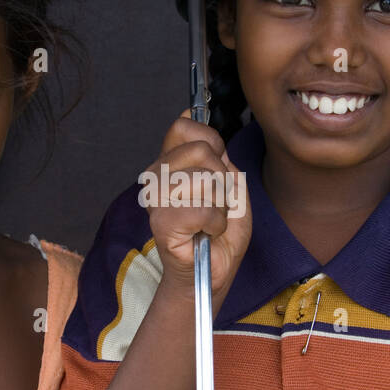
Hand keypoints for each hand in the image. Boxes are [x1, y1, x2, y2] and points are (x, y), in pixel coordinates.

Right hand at [143, 111, 250, 307]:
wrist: (212, 273)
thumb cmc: (220, 234)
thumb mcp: (232, 187)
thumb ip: (219, 156)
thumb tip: (193, 117)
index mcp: (172, 164)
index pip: (183, 127)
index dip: (210, 142)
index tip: (217, 169)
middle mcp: (158, 177)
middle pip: (201, 149)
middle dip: (222, 179)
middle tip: (215, 204)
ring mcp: (156, 199)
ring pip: (205, 179)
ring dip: (220, 205)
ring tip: (210, 221)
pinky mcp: (161, 222)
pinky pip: (202, 209)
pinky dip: (216, 223)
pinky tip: (206, 233)